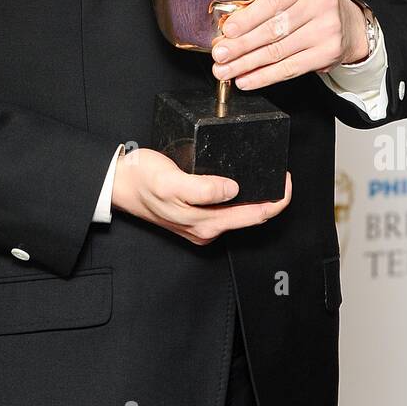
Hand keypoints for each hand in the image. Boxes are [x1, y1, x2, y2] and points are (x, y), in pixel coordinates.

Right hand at [111, 146, 291, 245]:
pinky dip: (241, 199)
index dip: (277, 200)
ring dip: (257, 199)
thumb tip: (233, 189)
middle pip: (251, 217)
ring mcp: (201, 224)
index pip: (254, 216)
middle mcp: (206, 228)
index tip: (286, 181)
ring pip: (240, 214)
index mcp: (206, 223)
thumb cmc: (143, 180)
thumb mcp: (172, 181)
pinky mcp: (195, 216)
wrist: (119, 183)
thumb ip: (203, 188)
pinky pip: (227, 210)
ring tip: (269, 179)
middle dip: (272, 199)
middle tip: (283, 177)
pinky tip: (243, 184)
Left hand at [211, 0, 368, 91]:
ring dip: (247, 64)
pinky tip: (246, 79)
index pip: (272, 1)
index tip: (227, 31)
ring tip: (226, 70)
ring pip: (278, 52)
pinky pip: (289, 69)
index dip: (247, 18)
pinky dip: (264, 76)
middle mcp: (320, 3)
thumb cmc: (308, 3)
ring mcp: (326, 30)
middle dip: (241, 45)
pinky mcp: (328, 54)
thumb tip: (227, 26)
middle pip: (273, 29)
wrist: (346, 21)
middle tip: (220, 55)